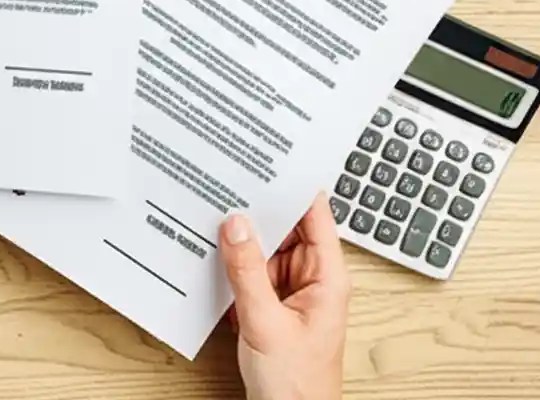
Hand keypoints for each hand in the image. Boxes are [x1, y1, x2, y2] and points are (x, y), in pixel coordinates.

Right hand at [219, 192, 349, 399]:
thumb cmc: (296, 385)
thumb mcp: (265, 323)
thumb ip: (247, 271)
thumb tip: (237, 224)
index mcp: (328, 277)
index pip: (315, 215)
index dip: (293, 186)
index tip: (268, 162)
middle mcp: (311, 278)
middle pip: (284, 227)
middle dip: (257, 209)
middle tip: (225, 184)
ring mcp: (290, 290)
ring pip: (263, 247)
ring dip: (240, 238)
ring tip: (212, 218)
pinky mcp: (270, 303)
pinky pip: (249, 270)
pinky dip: (231, 263)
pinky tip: (212, 255)